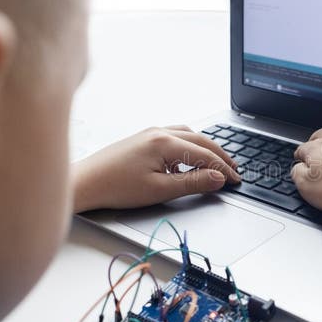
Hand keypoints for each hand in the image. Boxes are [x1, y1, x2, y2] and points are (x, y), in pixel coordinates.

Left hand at [72, 126, 240, 212]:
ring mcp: (150, 132)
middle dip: (220, 156)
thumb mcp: (159, 190)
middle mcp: (159, 131)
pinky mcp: (143, 137)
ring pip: (189, 134)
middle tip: (234, 170)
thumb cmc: (116, 187)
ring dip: (206, 148)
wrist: (85, 182)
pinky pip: (175, 135)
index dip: (223, 169)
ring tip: (217, 163)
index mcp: (165, 142)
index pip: (205, 155)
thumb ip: (192, 183)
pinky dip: (189, 146)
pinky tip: (189, 159)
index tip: (236, 180)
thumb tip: (217, 178)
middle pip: (201, 140)